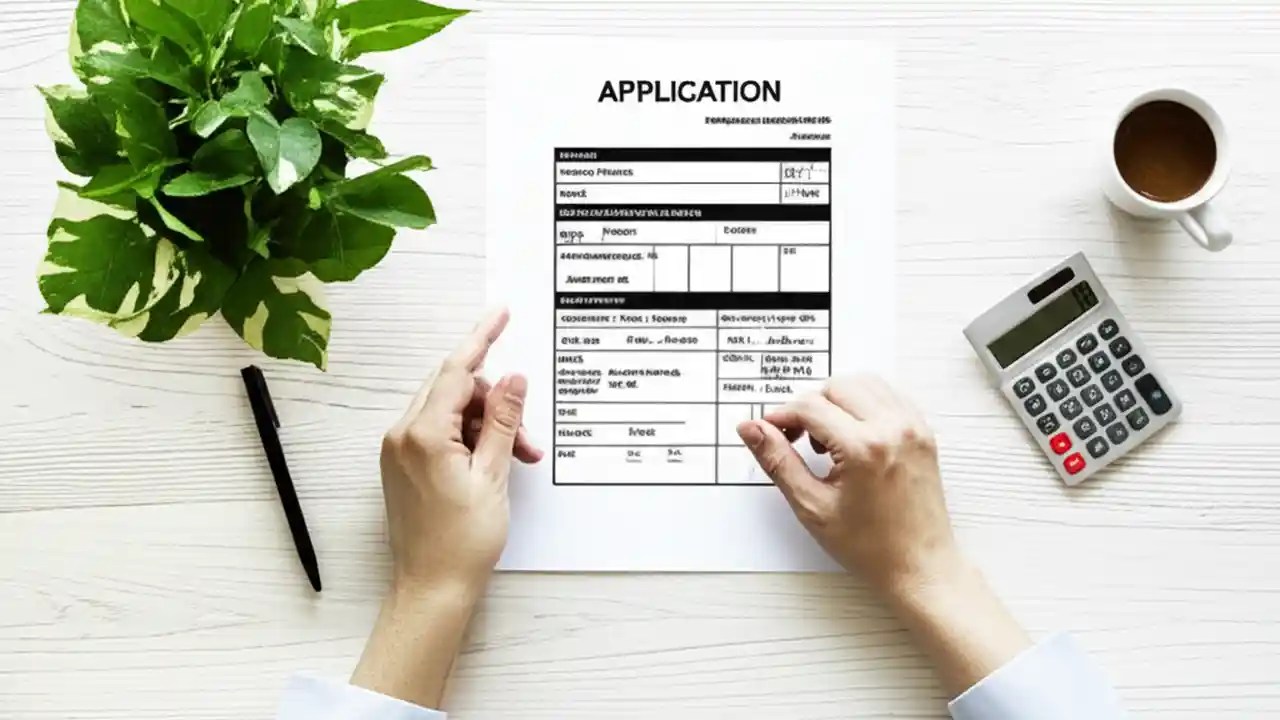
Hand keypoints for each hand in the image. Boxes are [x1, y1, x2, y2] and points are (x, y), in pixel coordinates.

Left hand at [353, 309, 543, 707]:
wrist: (431, 588)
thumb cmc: (461, 543)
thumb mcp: (494, 475)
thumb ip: (504, 421)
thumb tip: (514, 380)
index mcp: (422, 434)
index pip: (457, 371)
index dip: (482, 339)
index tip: (500, 315)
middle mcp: (402, 435)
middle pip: (454, 388)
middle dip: (495, 401)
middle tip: (526, 432)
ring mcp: (398, 450)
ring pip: (449, 411)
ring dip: (487, 425)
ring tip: (518, 458)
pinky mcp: (402, 464)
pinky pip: (438, 431)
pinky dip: (469, 438)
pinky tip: (494, 460)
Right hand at [738, 374, 1030, 694]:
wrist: (919, 566)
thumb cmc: (872, 547)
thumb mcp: (812, 506)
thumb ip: (778, 461)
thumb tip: (752, 430)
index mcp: (864, 448)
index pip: (810, 406)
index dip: (782, 416)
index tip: (771, 431)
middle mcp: (893, 429)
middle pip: (836, 387)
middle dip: (810, 407)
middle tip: (800, 440)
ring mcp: (913, 428)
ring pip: (864, 383)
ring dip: (838, 401)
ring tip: (828, 439)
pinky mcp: (923, 433)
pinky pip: (888, 395)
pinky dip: (864, 404)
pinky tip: (853, 435)